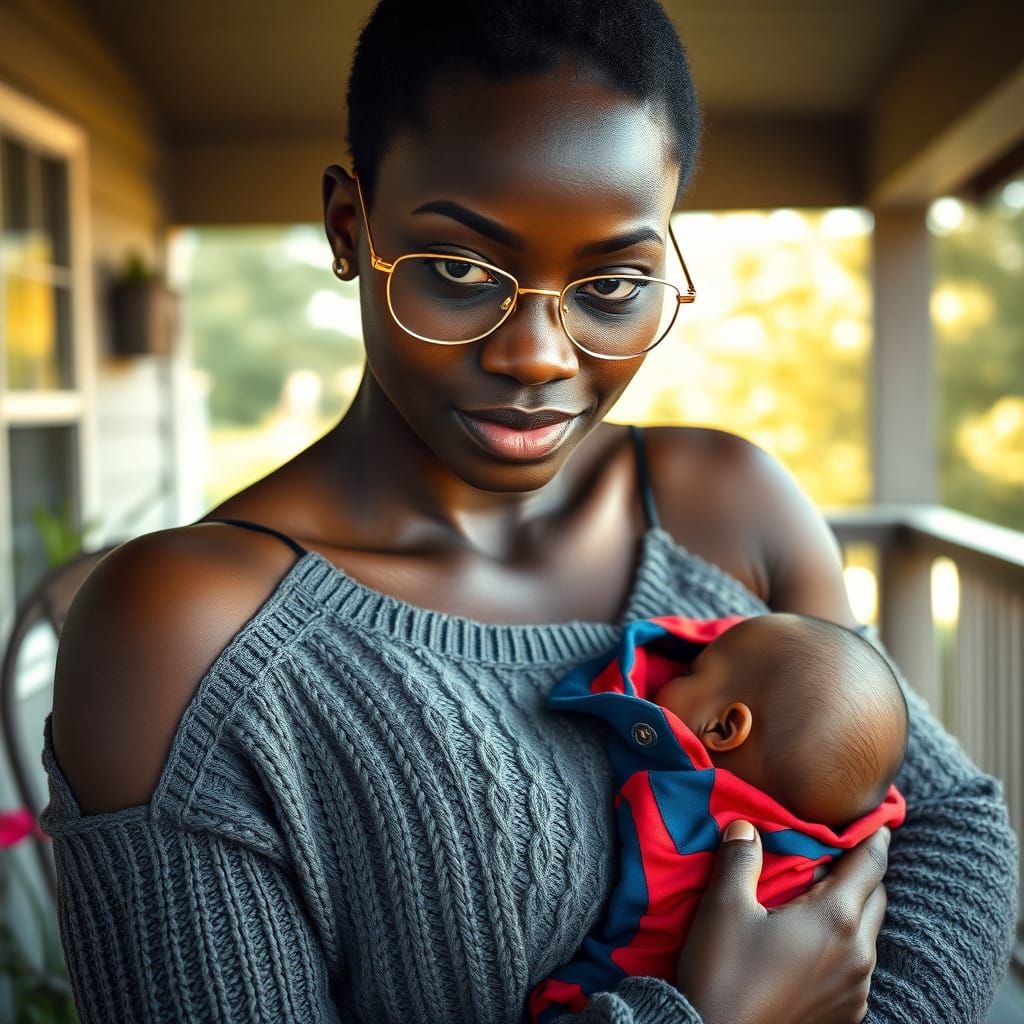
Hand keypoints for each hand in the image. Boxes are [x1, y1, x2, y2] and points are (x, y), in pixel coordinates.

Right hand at [677, 820, 889, 1023]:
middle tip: (838, 854)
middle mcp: (858, 954)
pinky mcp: (847, 1015)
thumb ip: (739, 859)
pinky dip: (844, 945)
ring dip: (853, 911)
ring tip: (819, 898)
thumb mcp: (724, 907)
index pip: (871, 863)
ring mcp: (857, 990)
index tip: (878, 817)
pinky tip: (811, 945)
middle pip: (877, 897)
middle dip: (863, 871)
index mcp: (836, 919)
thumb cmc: (723, 972)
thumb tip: (745, 826)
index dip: (875, 835)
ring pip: (868, 934)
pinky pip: (857, 967)